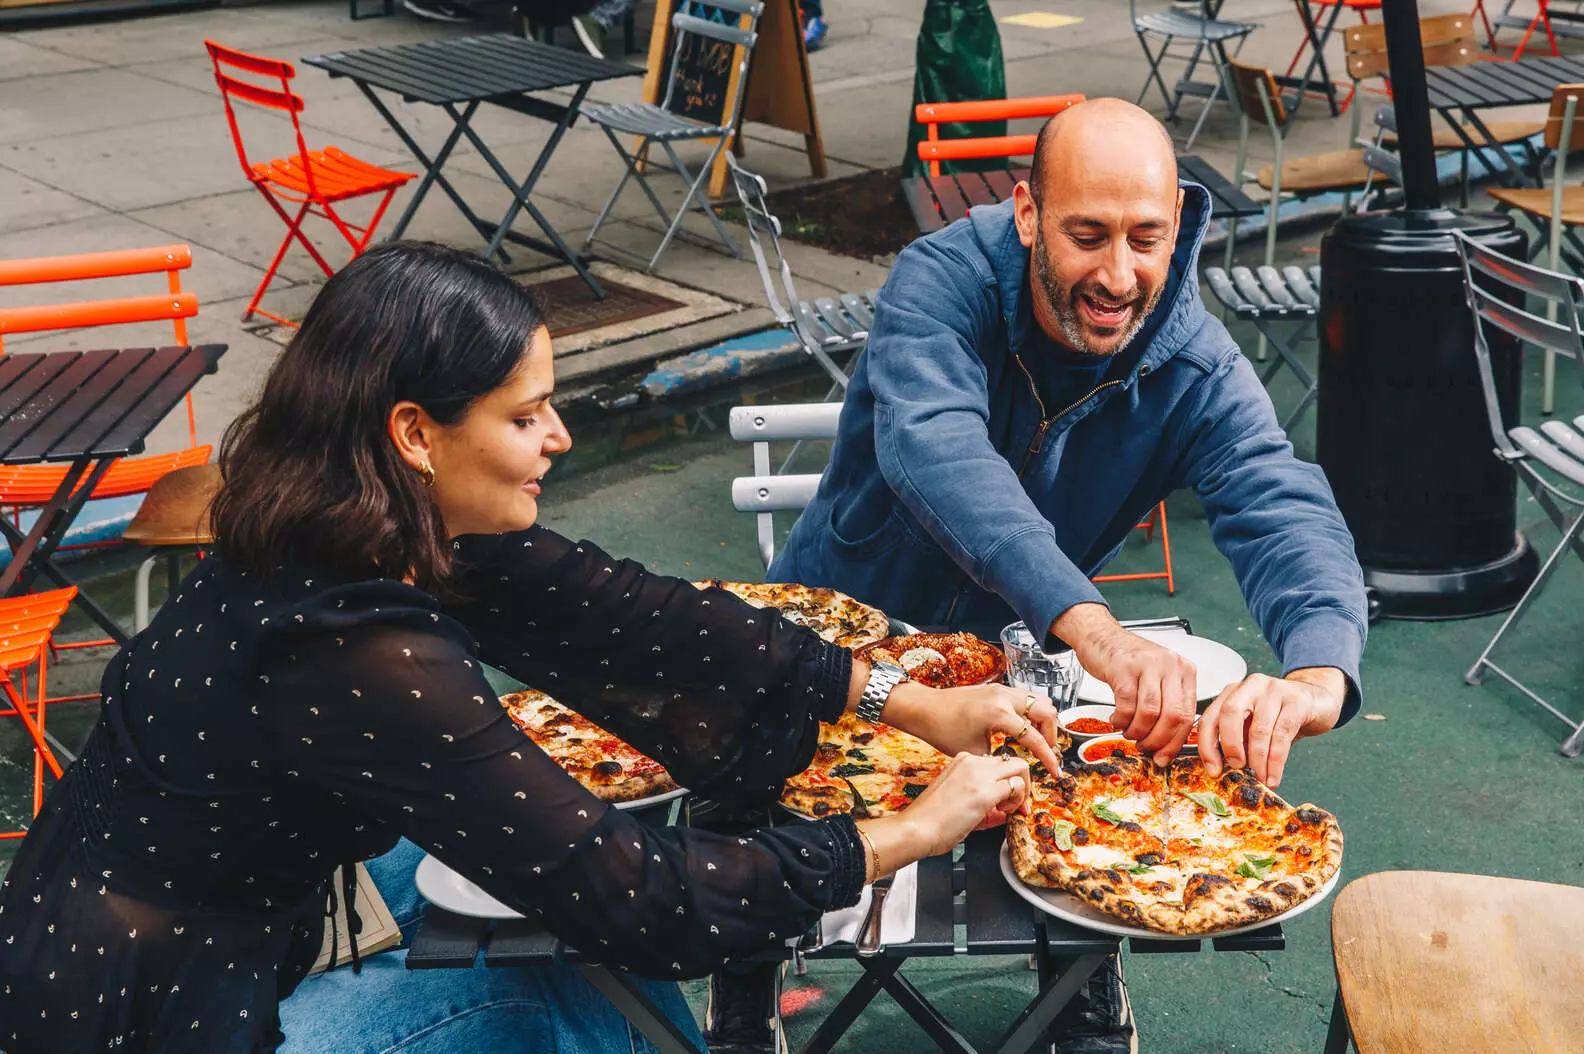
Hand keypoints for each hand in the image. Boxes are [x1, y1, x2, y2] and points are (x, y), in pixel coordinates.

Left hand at [883, 681, 1062, 774]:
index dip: (1048, 757)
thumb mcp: (974, 753)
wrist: (924, 708)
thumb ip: (999, 760)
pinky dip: (1031, 712)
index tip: (1055, 771)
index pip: (1034, 737)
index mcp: (999, 714)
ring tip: (1037, 741)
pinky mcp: (997, 688)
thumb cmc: (943, 730)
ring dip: (1043, 720)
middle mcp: (1004, 697)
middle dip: (1051, 734)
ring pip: (1038, 700)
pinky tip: (1022, 729)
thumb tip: (1015, 772)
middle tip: (1047, 752)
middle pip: (1047, 711)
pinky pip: (1025, 697)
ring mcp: (1001, 689)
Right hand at [898, 752, 1032, 856]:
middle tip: (1016, 804)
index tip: (1007, 801)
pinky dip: (1017, 802)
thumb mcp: (958, 799)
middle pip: (1014, 761)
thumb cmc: (931, 818)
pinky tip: (1002, 814)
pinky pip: (1017, 787)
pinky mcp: (985, 792)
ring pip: (1020, 769)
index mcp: (963, 760)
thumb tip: (1002, 810)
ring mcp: (979, 774)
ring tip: (1005, 810)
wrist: (917, 829)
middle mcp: (972, 762)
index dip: (1008, 783)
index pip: (998, 764)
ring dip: (1021, 792)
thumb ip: (982, 800)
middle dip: (1022, 784)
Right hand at [1053, 605, 1195, 764]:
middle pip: (1172, 716)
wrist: (1101, 636)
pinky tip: (1117, 718)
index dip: (1174, 742)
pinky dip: (1121, 720)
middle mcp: (1170, 665)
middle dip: (1156, 740)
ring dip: (1137, 731)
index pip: (1188, 715)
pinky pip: (1127, 705)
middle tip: (1144, 747)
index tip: (1163, 756)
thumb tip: (1167, 744)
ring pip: (1150, 713)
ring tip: (1128, 732)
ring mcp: (1148, 665)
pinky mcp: (1124, 667)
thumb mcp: (1158, 678)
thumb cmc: (1130, 660)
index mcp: (1185, 671)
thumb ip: (1167, 705)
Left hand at [1197, 668, 1344, 787]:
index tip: (1213, 771)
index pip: (1210, 717)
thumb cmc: (1280, 717)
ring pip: (1259, 729)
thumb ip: (1238, 741)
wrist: (1318, 701)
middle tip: (1236, 768)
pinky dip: (1276, 760)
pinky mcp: (1296, 701)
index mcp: (1232, 692)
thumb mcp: (1254, 726)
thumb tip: (1224, 771)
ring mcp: (1274, 690)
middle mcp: (1250, 686)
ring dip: (1258, 760)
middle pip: (1230, 714)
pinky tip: (1274, 776)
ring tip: (1260, 780)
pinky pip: (1282, 734)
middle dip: (1230, 745)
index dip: (1207, 746)